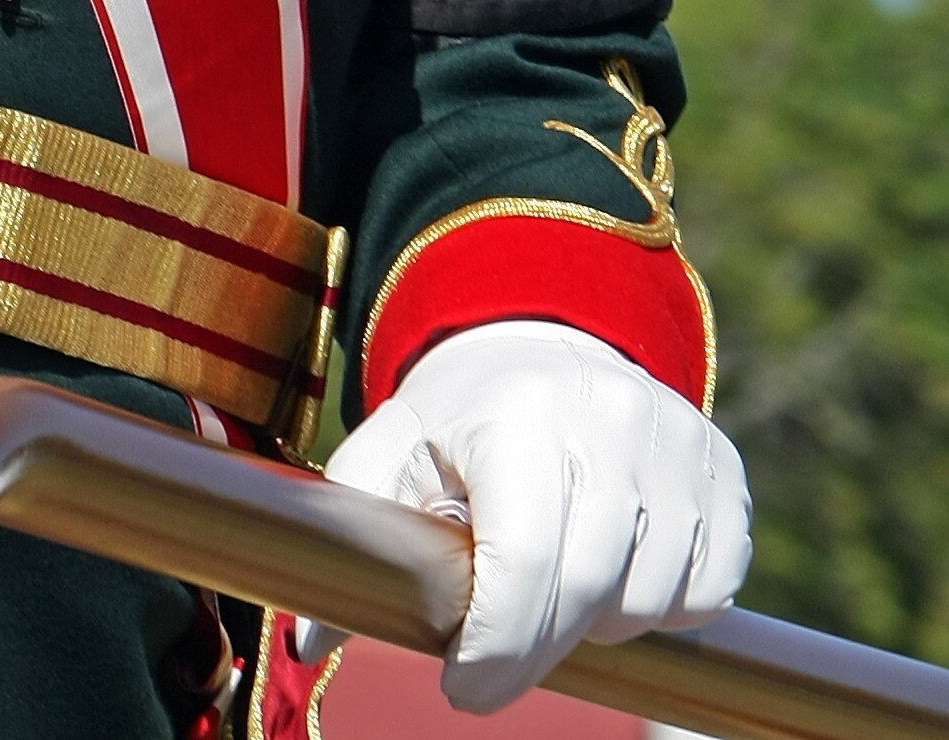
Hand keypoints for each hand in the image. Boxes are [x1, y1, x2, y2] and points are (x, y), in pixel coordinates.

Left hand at [301, 320, 750, 713]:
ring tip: (555, 587)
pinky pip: (712, 586)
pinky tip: (617, 570)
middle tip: (499, 661)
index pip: (524, 560)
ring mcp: (677, 438)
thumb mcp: (392, 455)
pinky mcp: (725, 468)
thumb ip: (354, 538)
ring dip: (603, 623)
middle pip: (593, 592)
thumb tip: (305, 642)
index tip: (462, 688)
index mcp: (516, 411)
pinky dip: (667, 604)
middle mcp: (607, 414)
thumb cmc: (458, 419)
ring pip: (655, 599)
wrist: (544, 341)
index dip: (496, 648)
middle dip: (540, 649)